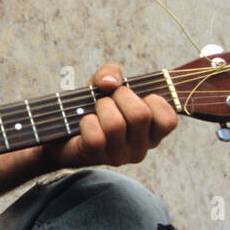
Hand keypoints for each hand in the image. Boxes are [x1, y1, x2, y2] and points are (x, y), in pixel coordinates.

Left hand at [42, 64, 177, 168]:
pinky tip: (84, 123)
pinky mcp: (95, 157)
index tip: (137, 96)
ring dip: (101, 107)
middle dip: (121, 96)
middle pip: (140, 116)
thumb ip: (111, 73)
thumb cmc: (93, 105)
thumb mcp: (105, 84)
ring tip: (96, 109)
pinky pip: (95, 136)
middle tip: (110, 98)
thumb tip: (110, 83)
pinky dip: (86, 121)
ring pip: (115, 125)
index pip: (168, 120)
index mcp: (152, 133)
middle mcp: (140, 148)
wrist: (61, 127)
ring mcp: (118, 155)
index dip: (153, 100)